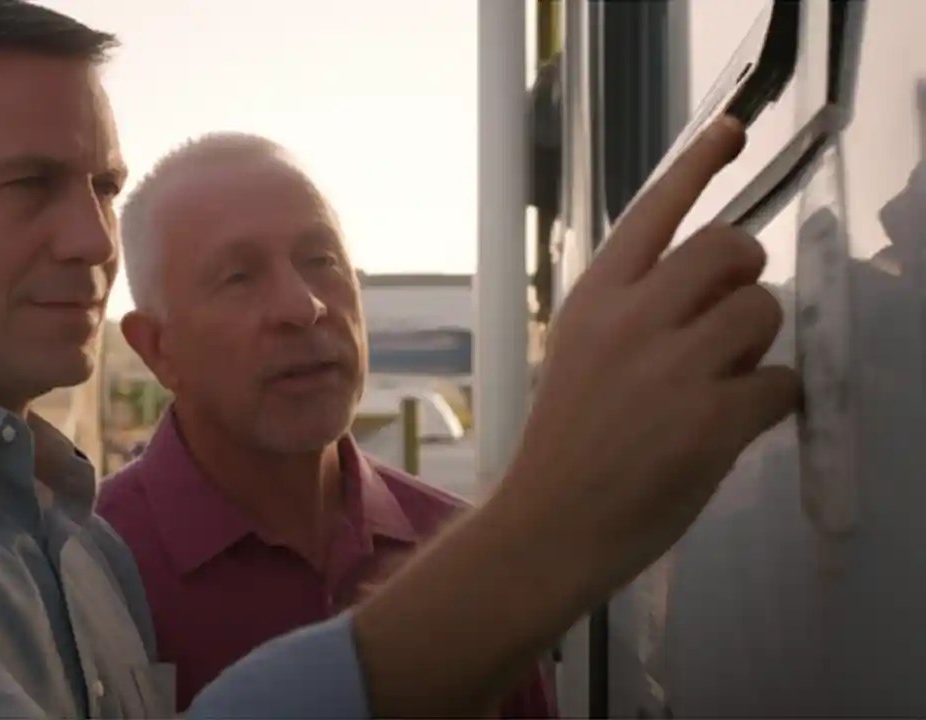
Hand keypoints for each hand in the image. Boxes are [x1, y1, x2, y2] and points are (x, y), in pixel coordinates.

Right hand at [497, 115, 800, 608]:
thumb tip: (711, 289)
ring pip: (763, 310)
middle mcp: (632, 319)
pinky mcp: (713, 420)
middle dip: (745, 274)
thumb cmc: (563, 443)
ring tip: (721, 382)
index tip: (733, 130)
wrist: (549, 524)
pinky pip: (783, 381)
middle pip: (730, 247)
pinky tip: (734, 425)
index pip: (653, 211)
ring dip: (757, 343)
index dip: (698, 164)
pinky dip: (771, 400)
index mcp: (593, 299)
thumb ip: (632, 312)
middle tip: (729, 316)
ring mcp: (674, 368)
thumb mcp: (578, 355)